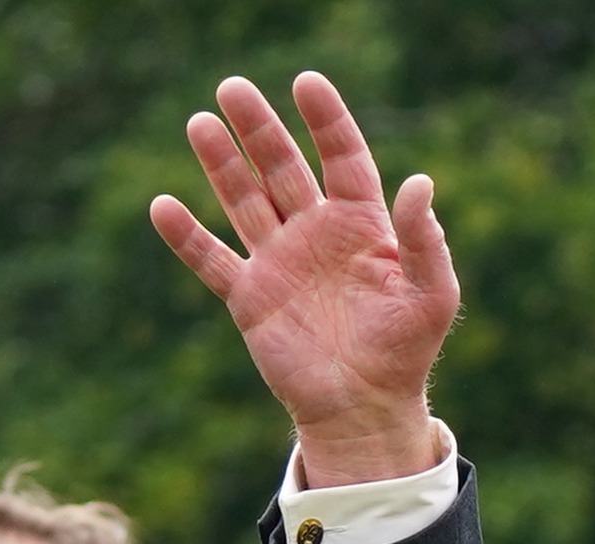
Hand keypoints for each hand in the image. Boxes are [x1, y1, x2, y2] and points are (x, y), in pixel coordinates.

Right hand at [149, 72, 460, 481]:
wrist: (364, 408)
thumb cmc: (405, 351)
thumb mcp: (431, 294)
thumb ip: (423, 240)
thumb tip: (420, 182)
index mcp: (360, 224)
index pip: (342, 157)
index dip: (326, 120)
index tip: (306, 83)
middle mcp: (314, 233)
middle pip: (281, 168)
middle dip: (258, 129)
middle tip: (232, 88)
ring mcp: (279, 263)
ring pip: (244, 201)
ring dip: (221, 164)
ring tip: (199, 123)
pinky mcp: (250, 298)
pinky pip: (212, 261)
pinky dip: (187, 237)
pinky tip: (162, 206)